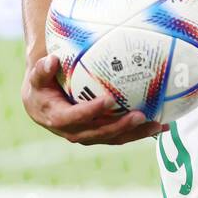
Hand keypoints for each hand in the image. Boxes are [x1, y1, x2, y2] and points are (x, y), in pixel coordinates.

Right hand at [21, 53, 166, 144]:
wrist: (40, 105)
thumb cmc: (41, 86)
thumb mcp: (37, 77)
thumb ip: (42, 69)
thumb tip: (51, 59)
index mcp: (58, 118)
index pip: (75, 117)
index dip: (91, 111)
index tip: (108, 100)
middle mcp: (74, 132)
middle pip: (99, 133)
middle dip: (120, 127)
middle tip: (140, 115)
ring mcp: (89, 136)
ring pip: (113, 138)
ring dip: (136, 134)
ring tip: (158, 124)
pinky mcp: (100, 135)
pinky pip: (120, 135)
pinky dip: (139, 132)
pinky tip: (160, 124)